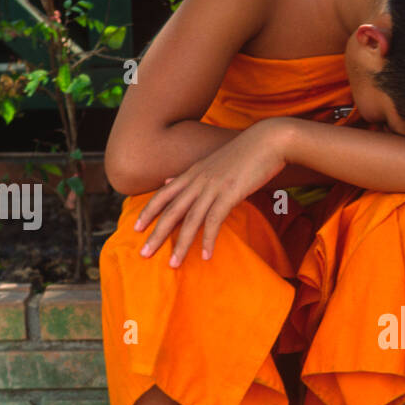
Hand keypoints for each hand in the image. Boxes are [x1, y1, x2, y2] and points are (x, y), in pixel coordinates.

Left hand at [134, 117, 292, 266]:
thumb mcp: (213, 161)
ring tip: (173, 264)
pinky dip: (208, 240)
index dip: (148, 212)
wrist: (269, 140)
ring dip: (180, 244)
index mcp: (193, 173)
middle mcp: (198, 180)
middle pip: (171, 211)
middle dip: (156, 234)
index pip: (163, 194)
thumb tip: (169, 181)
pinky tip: (206, 256)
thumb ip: (191, 175)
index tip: (136, 228)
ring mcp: (213, 187)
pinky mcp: (230, 194)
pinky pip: (214, 221)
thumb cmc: (245, 152)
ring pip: (190, 220)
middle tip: (144, 254)